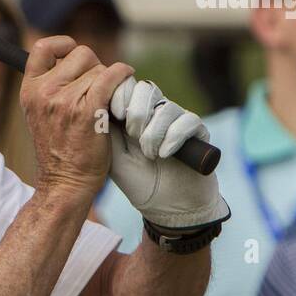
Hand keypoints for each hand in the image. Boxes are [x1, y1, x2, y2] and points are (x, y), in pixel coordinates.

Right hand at [20, 36, 135, 199]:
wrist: (64, 182)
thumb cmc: (58, 151)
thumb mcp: (40, 114)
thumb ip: (50, 88)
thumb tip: (76, 62)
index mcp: (29, 91)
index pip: (42, 48)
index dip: (63, 45)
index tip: (74, 53)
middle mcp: (44, 93)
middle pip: (81, 55)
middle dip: (94, 67)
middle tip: (98, 89)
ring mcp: (64, 102)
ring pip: (99, 69)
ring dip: (109, 80)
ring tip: (106, 102)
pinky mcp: (87, 112)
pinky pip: (110, 78)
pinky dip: (123, 74)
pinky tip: (126, 78)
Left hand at [107, 76, 229, 229]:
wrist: (167, 207)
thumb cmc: (137, 182)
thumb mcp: (113, 156)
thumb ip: (106, 130)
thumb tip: (97, 102)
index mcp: (134, 115)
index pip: (129, 87)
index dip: (122, 93)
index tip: (116, 112)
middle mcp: (156, 114)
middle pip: (148, 90)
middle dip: (138, 112)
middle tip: (133, 136)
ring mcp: (178, 121)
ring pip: (167, 108)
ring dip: (154, 132)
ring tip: (150, 155)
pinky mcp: (198, 133)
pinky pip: (188, 121)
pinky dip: (174, 138)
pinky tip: (164, 155)